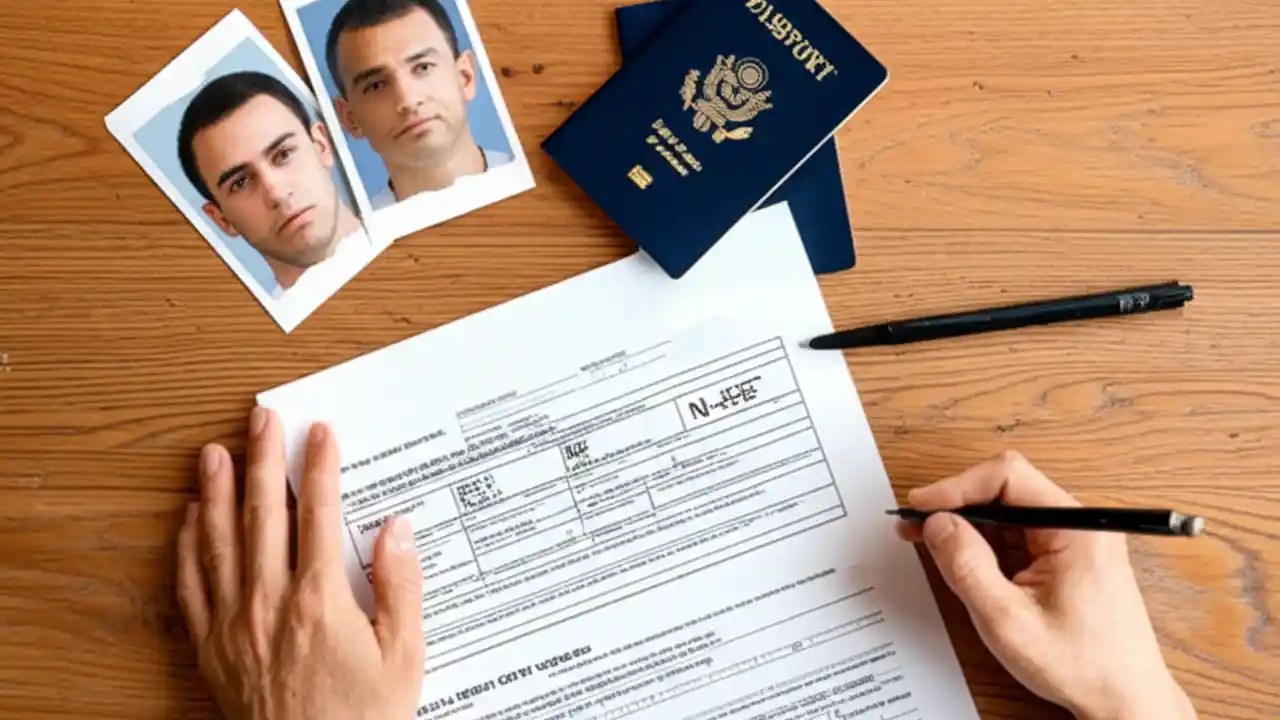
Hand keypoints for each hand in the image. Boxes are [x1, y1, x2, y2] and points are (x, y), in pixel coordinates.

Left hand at [176, 407, 424, 719]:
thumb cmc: (362, 719)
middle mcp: (269, 602)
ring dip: (214, 491)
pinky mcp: (211, 648)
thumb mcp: (403, 656)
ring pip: (218, 541)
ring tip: (214, 452)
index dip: (319, 465)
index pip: (318, 512)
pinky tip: (188, 520)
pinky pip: (190, 586)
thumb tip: (395, 529)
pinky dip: (187, 546)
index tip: (320, 432)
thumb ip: (400, 587)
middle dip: (263, 457)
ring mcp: (233, 624)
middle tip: (262, 418)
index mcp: (319, 599)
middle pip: (262, 513)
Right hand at [897, 451, 1195, 719]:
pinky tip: (964, 563)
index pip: (1008, 476)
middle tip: (916, 526)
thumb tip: (937, 523)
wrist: (1125, 701)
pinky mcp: (1068, 557)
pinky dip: (987, 545)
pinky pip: (1019, 536)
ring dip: (970, 527)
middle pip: (1006, 490)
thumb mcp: (1008, 620)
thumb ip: (967, 566)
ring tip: (933, 547)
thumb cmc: (1082, 666)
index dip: (957, 486)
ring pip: (1009, 513)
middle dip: (957, 505)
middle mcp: (1081, 525)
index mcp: (1077, 529)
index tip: (921, 505)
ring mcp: (1076, 540)